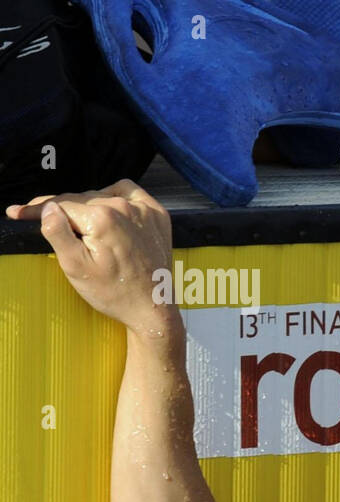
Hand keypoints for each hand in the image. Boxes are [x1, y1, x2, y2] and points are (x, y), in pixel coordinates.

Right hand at [5, 179, 175, 334]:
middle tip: (43, 219)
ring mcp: (144, 209)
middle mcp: (124, 207)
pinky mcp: (158, 215)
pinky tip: (107, 208)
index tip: (17, 213)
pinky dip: (115, 195)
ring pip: (102, 196)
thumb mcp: (75, 267)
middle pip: (80, 200)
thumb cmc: (113, 293)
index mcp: (101, 219)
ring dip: (86, 206)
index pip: (59, 205)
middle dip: (59, 209)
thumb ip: (57, 233)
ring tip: (77, 223)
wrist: (151, 307)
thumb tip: (49, 208)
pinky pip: (130, 192)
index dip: (35, 209)